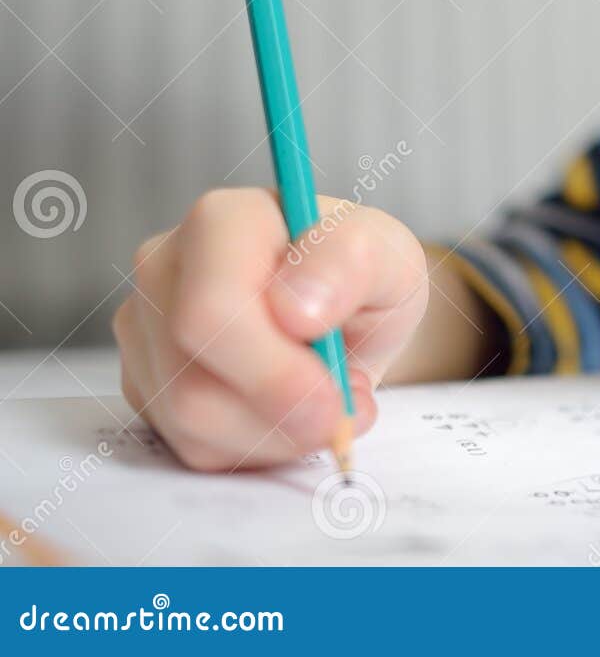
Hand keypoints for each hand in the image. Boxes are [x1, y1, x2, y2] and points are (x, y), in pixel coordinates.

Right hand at [113, 189, 427, 470]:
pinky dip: (257, 444)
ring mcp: (145, 329)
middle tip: (338, 415)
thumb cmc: (362, 275)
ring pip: (191, 421)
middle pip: (192, 381)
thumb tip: (295, 308)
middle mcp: (166, 268)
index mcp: (222, 220)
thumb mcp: (388, 255)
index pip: (211, 311)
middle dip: (279, 413)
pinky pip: (191, 444)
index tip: (332, 395)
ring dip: (276, 433)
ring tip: (324, 400)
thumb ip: (352, 263)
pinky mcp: (145, 383)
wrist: (348, 310)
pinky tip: (288, 412)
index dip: (271, 372)